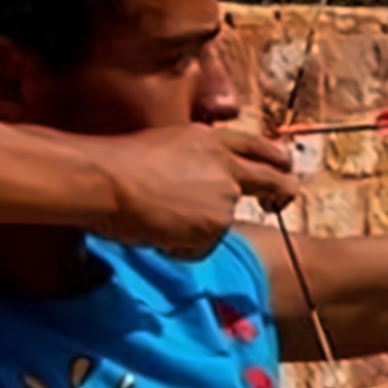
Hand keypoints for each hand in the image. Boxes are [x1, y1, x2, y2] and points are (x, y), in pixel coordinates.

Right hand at [84, 124, 301, 257]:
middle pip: (275, 180)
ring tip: (156, 218)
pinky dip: (181, 247)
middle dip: (283, 193)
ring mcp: (226, 196)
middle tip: (277, 203)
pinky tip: (157, 232)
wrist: (105, 179)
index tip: (283, 170)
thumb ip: (191, 161)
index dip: (275, 160)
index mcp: (212, 140)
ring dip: (197, 229)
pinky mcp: (217, 225)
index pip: (258, 147)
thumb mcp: (164, 146)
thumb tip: (192, 183)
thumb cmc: (116, 163)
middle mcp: (227, 166)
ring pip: (222, 222)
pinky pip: (201, 246)